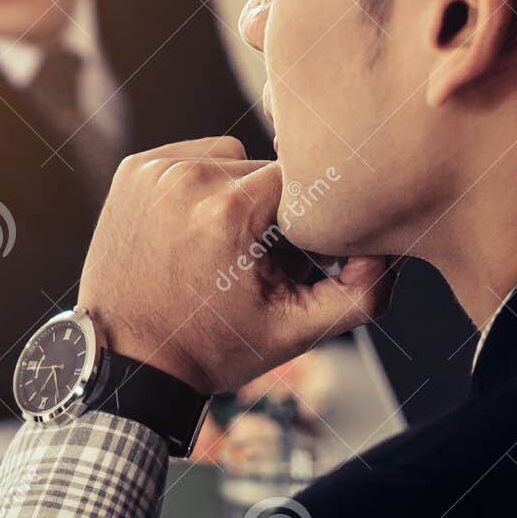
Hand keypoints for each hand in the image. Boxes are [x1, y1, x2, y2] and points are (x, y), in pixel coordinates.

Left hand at [77, 137, 395, 394]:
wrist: (128, 360)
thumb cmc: (211, 349)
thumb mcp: (295, 333)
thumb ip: (360, 295)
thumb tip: (387, 250)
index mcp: (228, 211)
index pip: (302, 187)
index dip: (306, 223)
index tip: (290, 260)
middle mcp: (187, 178)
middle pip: (266, 172)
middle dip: (271, 212)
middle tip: (253, 262)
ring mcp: (155, 170)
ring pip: (232, 159)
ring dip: (237, 194)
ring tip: (221, 245)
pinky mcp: (134, 168)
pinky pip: (192, 157)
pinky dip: (202, 185)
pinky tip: (193, 229)